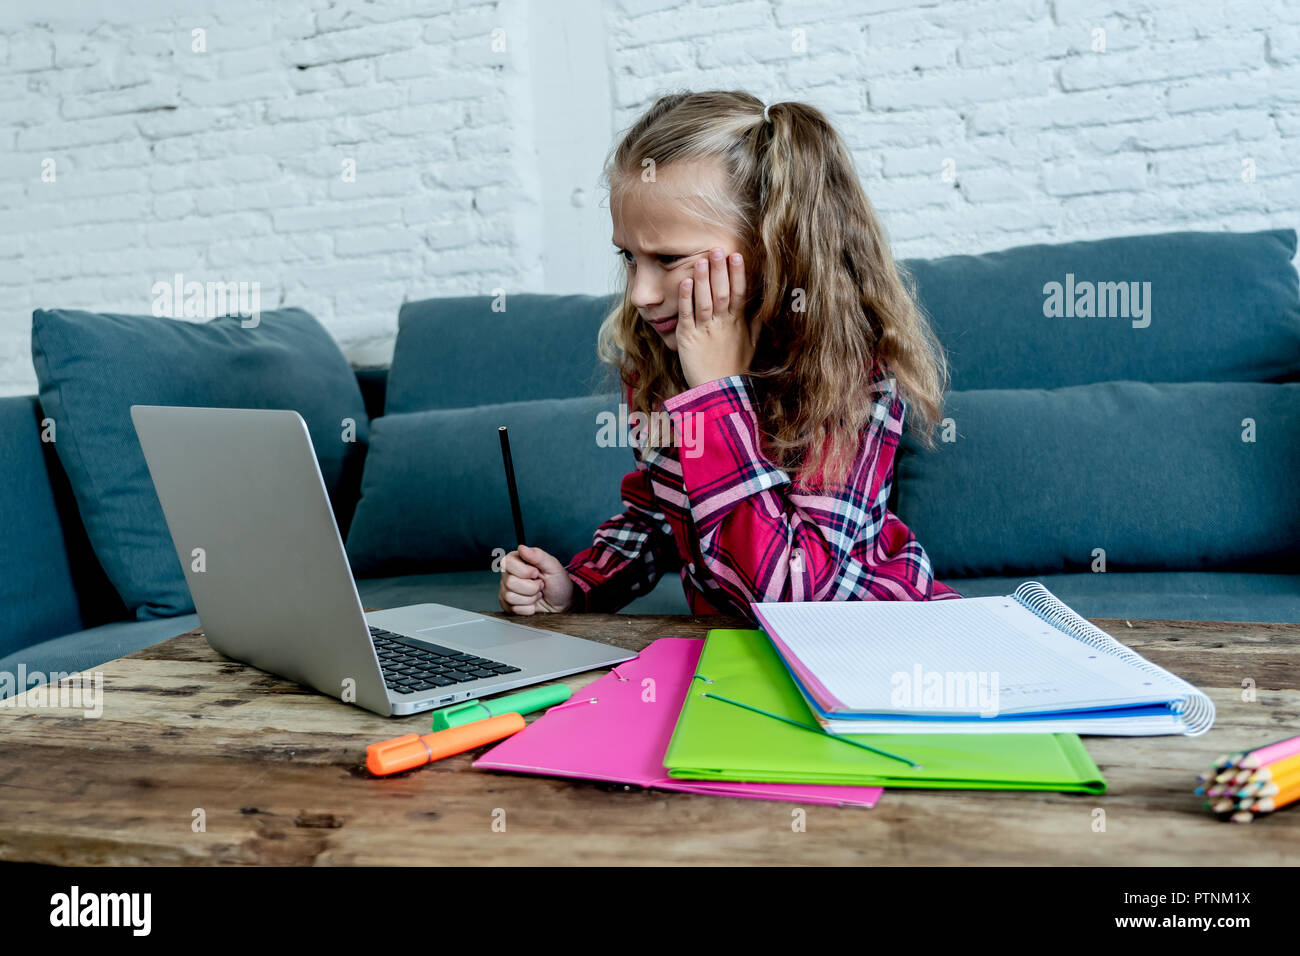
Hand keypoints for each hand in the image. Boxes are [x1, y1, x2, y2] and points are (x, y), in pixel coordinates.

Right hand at [498, 544, 573, 614]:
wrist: (562, 602)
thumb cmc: (558, 582)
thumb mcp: (553, 566)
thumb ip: (538, 556)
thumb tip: (522, 548)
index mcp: (517, 561)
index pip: (507, 563)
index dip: (524, 571)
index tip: (536, 573)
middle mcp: (509, 575)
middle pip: (510, 582)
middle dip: (531, 587)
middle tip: (540, 585)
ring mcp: (507, 590)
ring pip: (510, 597)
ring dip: (530, 598)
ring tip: (537, 594)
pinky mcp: (508, 605)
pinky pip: (513, 609)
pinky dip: (528, 608)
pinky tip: (533, 603)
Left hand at [675, 248, 760, 388]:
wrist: (718, 391)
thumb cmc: (734, 367)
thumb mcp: (751, 345)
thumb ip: (756, 323)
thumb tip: (765, 306)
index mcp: (737, 323)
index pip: (739, 293)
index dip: (738, 274)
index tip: (737, 255)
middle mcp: (722, 324)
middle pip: (722, 292)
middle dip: (719, 270)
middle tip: (716, 248)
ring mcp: (705, 330)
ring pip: (704, 301)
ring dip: (703, 279)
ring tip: (701, 260)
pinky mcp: (687, 338)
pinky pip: (687, 315)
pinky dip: (686, 298)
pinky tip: (685, 282)